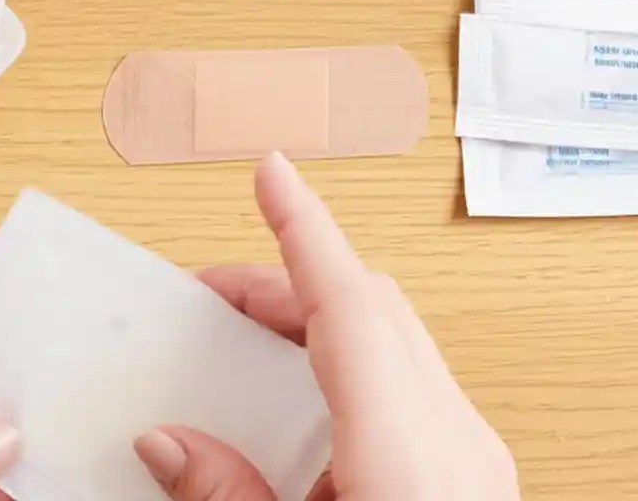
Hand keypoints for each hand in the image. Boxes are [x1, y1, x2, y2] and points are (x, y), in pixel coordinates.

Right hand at [133, 152, 520, 500]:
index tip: (272, 169)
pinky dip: (348, 361)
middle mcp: (455, 438)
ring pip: (394, 337)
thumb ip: (228, 497)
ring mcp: (471, 452)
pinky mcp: (469, 472)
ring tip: (247, 335)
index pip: (350, 305)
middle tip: (214, 293)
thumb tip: (166, 442)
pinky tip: (301, 396)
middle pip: (371, 309)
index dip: (304, 228)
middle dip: (291, 276)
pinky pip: (409, 382)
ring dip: (318, 316)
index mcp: (409, 453)